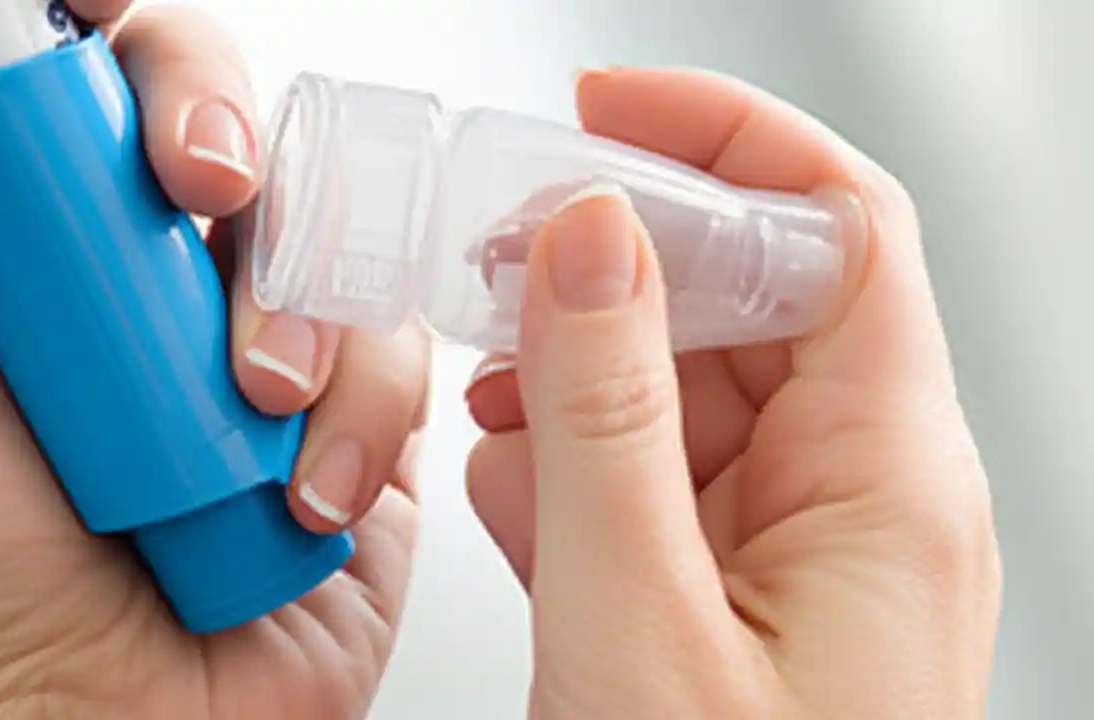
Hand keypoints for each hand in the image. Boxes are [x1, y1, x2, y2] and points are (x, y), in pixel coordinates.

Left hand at [0, 2, 427, 717]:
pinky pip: (395, 336)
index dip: (103, 23)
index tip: (95, 24)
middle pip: (217, 108)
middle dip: (220, 124)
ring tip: (257, 413)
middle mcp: (154, 266)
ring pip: (325, 216)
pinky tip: (306, 491)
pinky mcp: (355, 397)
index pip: (79, 67)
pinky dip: (363, 407)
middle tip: (205, 189)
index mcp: (35, 233)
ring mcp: (263, 326)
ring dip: (296, 306)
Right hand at [464, 69, 999, 717]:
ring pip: (698, 388)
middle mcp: (863, 498)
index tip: (602, 115)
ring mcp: (801, 547)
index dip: (725, 144)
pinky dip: (584, 459)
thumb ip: (609, 423)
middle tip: (499, 262)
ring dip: (586, 370)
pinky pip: (669, 477)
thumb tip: (586, 239)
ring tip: (490, 392)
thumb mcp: (640, 629)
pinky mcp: (744, 594)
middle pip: (756, 298)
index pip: (836, 231)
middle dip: (621, 263)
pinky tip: (516, 485)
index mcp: (885, 483)